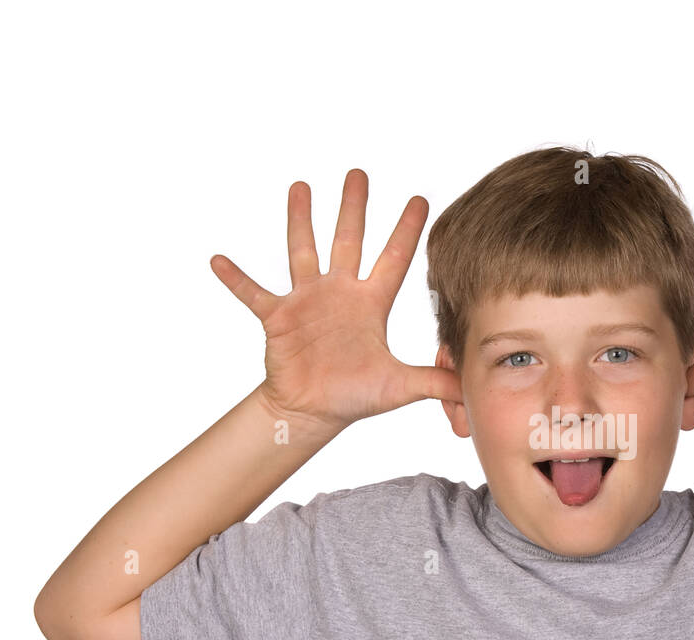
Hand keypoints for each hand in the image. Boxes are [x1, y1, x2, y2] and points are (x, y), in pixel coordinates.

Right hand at [210, 169, 461, 431]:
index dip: (406, 230)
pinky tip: (218, 259)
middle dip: (354, 207)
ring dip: (300, 220)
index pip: (393, 259)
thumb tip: (475, 388)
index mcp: (371, 304)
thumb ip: (437, 382)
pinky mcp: (278, 317)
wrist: (313, 412)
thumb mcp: (400, 387)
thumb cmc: (354, 396)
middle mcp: (340, 293)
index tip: (419, 198)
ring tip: (299, 186)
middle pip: (349, 240)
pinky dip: (235, 279)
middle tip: (359, 173)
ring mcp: (307, 301)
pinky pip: (253, 293)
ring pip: (303, 251)